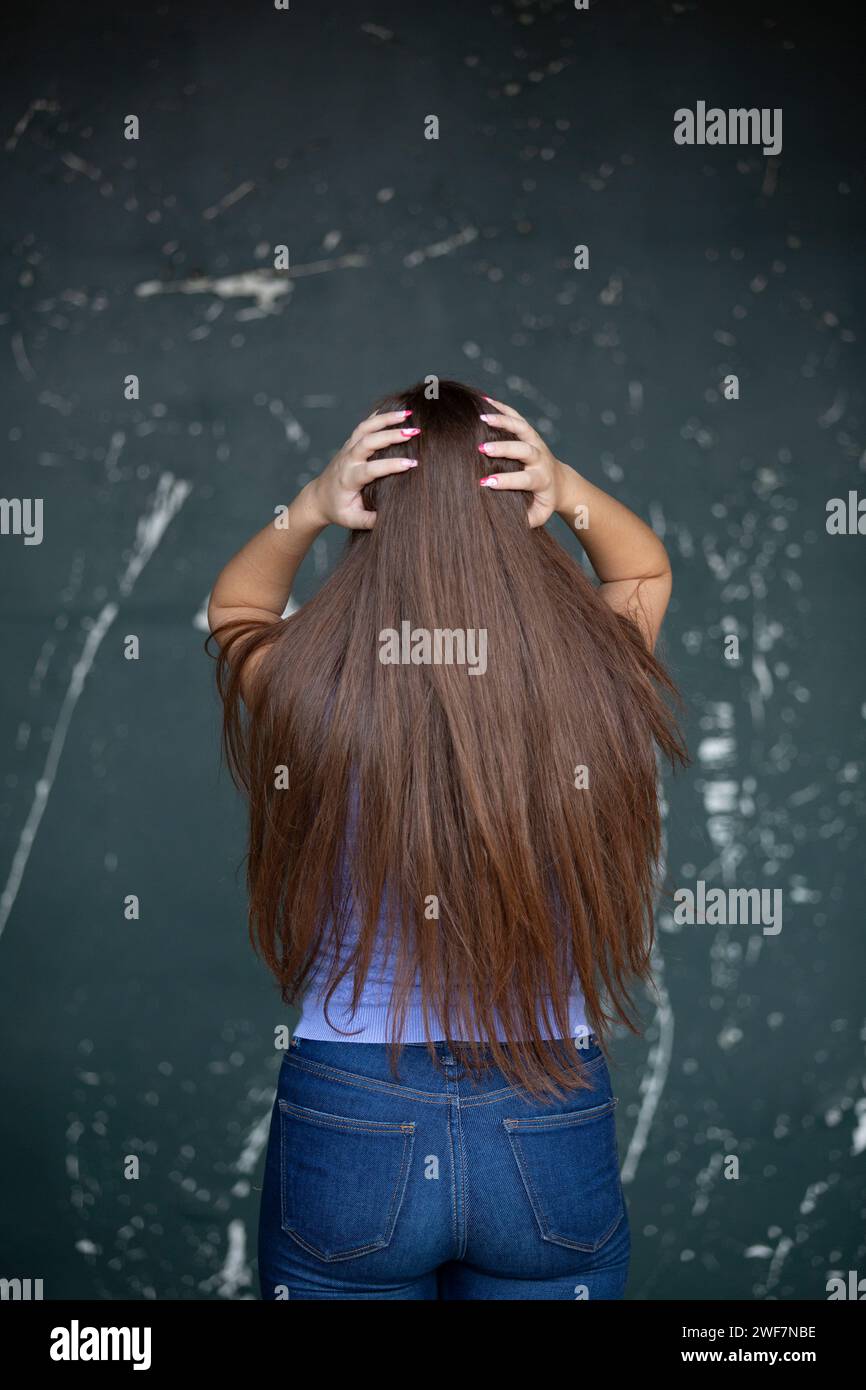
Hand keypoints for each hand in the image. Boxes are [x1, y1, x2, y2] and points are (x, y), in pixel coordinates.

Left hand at [306, 409, 420, 529]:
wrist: (319, 498)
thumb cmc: (338, 510)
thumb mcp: (352, 520)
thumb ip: (369, 520)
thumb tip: (388, 518)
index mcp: (349, 479)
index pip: (371, 469)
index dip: (392, 465)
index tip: (412, 464)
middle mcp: (347, 460)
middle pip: (368, 441)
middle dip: (391, 435)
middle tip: (414, 431)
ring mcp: (347, 448)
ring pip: (365, 428)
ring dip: (386, 419)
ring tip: (407, 413)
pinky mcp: (350, 443)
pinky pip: (364, 425)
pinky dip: (378, 416)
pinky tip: (396, 410)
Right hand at [477, 396, 568, 527]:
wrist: (560, 481)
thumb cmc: (544, 501)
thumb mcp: (539, 515)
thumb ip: (526, 519)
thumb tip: (507, 524)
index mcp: (541, 479)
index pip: (524, 479)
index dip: (505, 481)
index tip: (485, 483)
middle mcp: (539, 457)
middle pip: (523, 449)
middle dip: (503, 448)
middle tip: (482, 448)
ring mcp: (535, 441)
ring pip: (521, 427)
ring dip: (502, 421)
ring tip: (481, 417)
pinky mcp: (529, 432)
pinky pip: (516, 416)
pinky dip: (501, 408)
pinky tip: (484, 400)